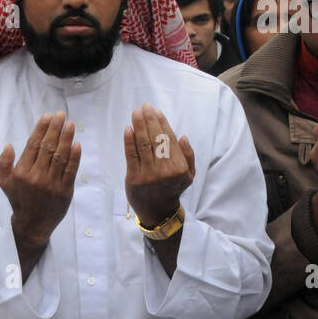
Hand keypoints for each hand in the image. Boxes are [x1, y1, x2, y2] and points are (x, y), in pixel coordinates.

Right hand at [0, 112, 80, 278]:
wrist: (33, 224)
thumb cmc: (19, 200)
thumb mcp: (4, 183)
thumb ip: (4, 163)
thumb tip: (9, 145)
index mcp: (21, 172)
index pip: (32, 145)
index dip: (40, 129)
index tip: (47, 117)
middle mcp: (36, 176)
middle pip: (47, 147)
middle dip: (54, 129)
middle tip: (60, 115)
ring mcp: (51, 184)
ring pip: (60, 156)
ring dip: (66, 138)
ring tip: (70, 125)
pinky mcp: (65, 191)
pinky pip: (71, 171)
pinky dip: (75, 157)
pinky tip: (77, 144)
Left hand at [123, 104, 194, 227]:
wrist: (157, 211)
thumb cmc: (173, 188)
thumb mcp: (189, 175)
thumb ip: (188, 156)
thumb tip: (182, 136)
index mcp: (179, 167)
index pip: (169, 139)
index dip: (162, 123)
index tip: (156, 111)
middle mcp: (165, 170)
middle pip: (156, 139)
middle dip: (149, 120)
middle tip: (144, 107)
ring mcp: (148, 174)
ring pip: (143, 144)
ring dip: (139, 126)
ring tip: (136, 113)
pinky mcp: (134, 178)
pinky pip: (131, 155)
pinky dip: (129, 140)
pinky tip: (128, 129)